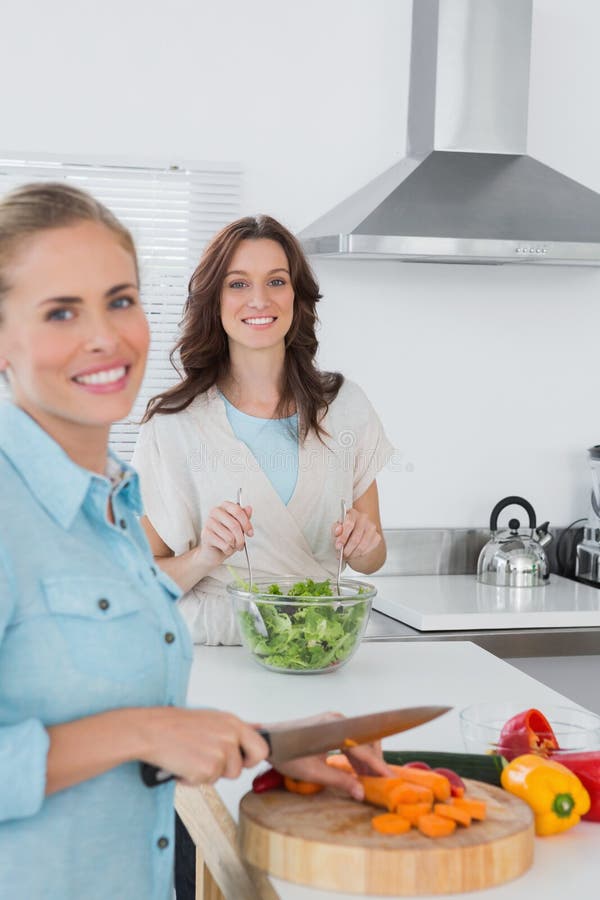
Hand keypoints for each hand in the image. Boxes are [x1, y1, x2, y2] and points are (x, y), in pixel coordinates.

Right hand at [139, 708, 267, 785]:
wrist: (152, 731)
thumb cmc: (177, 725)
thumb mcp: (212, 719)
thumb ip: (236, 728)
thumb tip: (259, 729)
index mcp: (233, 723)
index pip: (262, 748)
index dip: (252, 759)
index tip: (242, 760)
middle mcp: (230, 737)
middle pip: (242, 768)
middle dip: (228, 770)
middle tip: (211, 763)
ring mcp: (220, 754)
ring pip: (223, 777)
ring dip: (207, 773)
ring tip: (192, 758)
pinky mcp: (207, 769)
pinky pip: (206, 782)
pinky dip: (193, 778)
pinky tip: (183, 764)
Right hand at [195, 500, 252, 569]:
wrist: (212, 551)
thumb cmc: (226, 537)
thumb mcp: (239, 527)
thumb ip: (244, 517)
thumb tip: (249, 508)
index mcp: (224, 506)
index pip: (237, 511)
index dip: (246, 523)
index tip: (250, 533)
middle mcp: (215, 512)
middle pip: (234, 525)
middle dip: (241, 538)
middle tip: (242, 544)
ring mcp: (209, 522)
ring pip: (230, 537)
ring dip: (235, 545)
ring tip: (233, 546)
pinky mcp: (205, 535)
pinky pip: (224, 544)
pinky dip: (228, 550)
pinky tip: (226, 549)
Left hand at [263, 713, 391, 800]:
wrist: (269, 739)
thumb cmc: (287, 753)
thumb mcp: (313, 772)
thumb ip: (340, 781)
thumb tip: (361, 792)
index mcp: (336, 728)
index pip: (364, 750)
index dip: (378, 767)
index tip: (390, 779)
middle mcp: (338, 720)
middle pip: (368, 740)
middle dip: (375, 762)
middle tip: (379, 782)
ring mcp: (334, 720)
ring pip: (361, 739)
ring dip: (366, 759)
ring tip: (367, 780)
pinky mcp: (329, 724)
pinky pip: (351, 737)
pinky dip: (356, 754)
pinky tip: (355, 770)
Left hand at [332, 507, 380, 562]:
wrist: (355, 533)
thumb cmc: (345, 530)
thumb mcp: (336, 529)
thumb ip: (336, 529)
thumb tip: (338, 531)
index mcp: (352, 513)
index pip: (349, 524)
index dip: (343, 537)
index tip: (338, 546)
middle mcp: (364, 518)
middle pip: (356, 537)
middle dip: (348, 549)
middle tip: (343, 555)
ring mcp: (372, 527)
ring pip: (362, 545)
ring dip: (354, 553)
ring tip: (348, 556)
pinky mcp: (377, 537)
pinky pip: (368, 549)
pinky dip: (360, 554)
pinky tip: (355, 553)